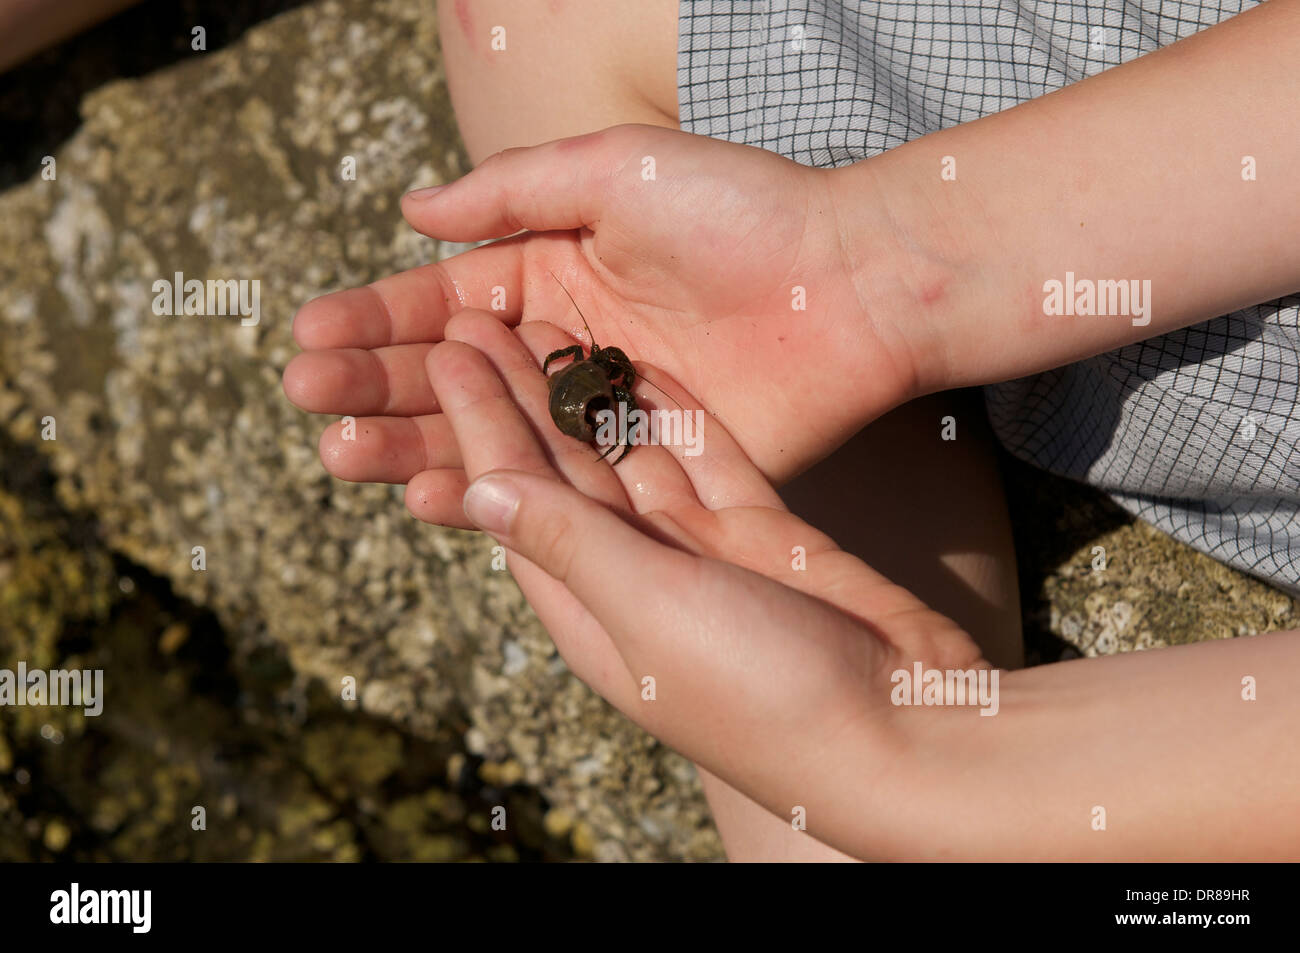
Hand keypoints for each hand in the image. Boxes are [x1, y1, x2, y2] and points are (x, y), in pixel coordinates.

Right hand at [284, 124, 946, 512]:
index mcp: (552, 271)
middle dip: (373, 383)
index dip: (374, 319)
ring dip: (412, 443)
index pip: (443, 302)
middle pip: (450, 374)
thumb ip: (513, 193)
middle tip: (305, 398)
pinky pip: (553, 484)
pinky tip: (431, 497)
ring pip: (489, 433)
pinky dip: (494, 491)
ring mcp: (598, 411)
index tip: (306, 335)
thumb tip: (411, 209)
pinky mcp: (642, 466)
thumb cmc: (743, 214)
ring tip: (337, 454)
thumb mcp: (616, 173)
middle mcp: (565, 346)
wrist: (851, 287)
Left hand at [421, 307, 985, 858]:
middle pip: (564, 471)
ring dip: (593, 396)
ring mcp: (704, 555)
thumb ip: (570, 543)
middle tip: (483, 317)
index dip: (479, 423)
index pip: (516, 500)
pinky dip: (677, 413)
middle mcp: (639, 577)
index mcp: (592, 609)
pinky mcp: (765, 537)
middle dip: (523, 397)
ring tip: (553, 322)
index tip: (446, 350)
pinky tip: (646, 362)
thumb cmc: (765, 694)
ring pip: (634, 457)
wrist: (906, 730)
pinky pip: (709, 459)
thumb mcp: (650, 611)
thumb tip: (473, 492)